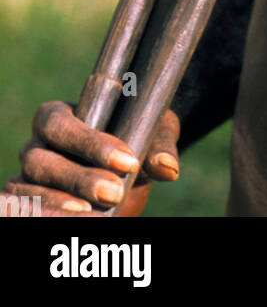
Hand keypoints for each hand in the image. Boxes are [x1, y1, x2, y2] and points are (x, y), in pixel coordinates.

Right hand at [1, 101, 180, 217]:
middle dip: (80, 177)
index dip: (89, 142)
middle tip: (116, 192)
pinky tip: (81, 222)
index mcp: (57, 116)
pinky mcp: (28, 204)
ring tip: (98, 214)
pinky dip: (49, 216)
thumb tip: (167, 166)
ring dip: (62, 204)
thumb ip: (159, 144)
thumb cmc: (135, 142)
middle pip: (41, 160)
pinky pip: (27, 212)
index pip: (61, 123)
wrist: (126, 175)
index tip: (126, 161)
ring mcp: (30, 178)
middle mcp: (37, 145)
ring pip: (30, 190)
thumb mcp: (152, 134)